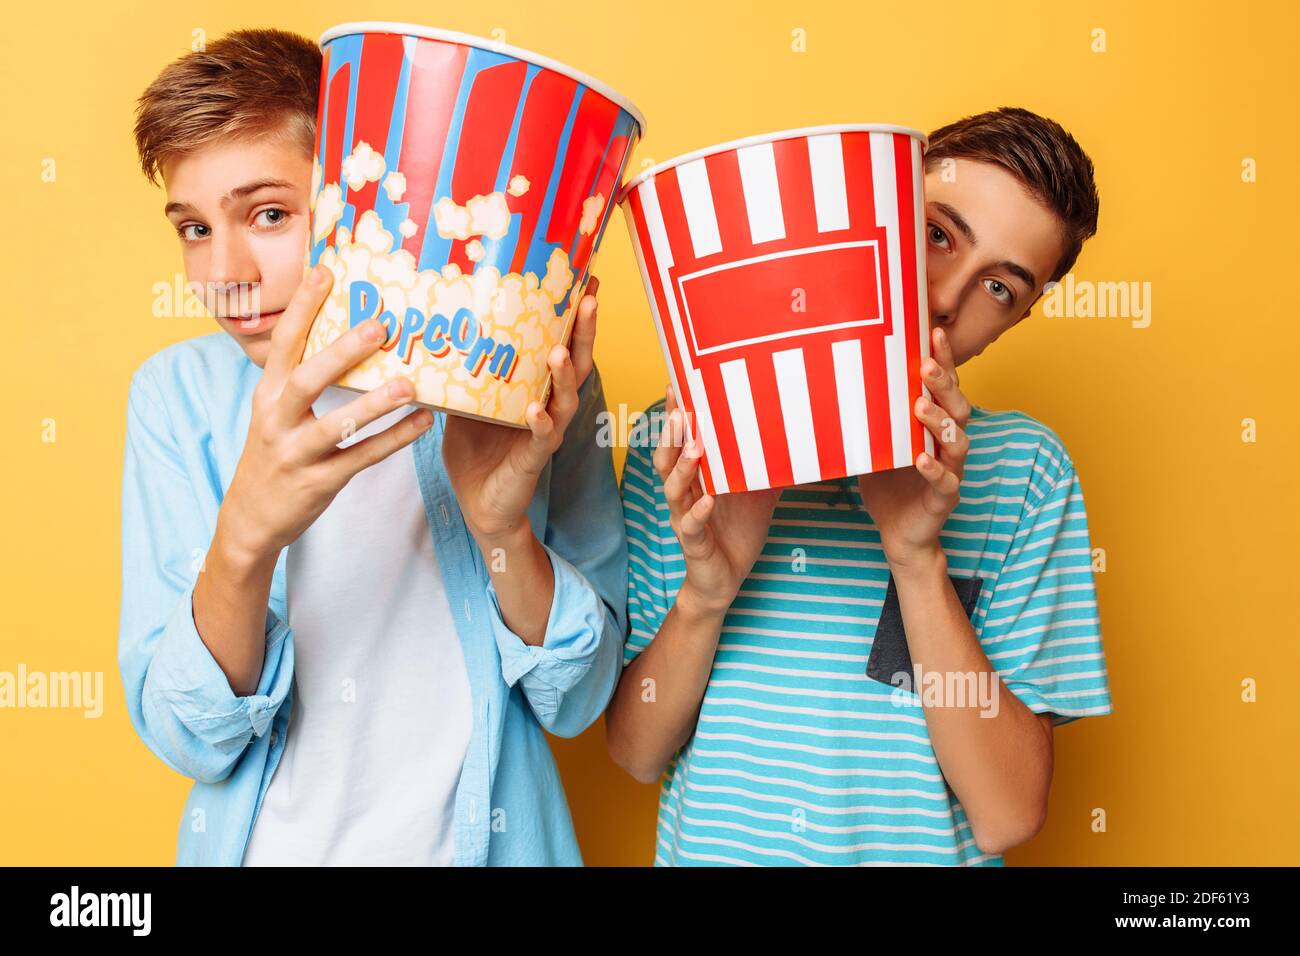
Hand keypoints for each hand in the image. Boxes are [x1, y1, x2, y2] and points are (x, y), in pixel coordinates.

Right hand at [220, 263, 434, 562]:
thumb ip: (298, 378)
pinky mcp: (318, 483)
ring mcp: (297, 454)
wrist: (249, 520)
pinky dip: (393, 441)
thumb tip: (342, 335)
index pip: (283, 343)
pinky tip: (421, 423)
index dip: (302, 307)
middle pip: (306, 379)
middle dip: (342, 351)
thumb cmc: (274, 454)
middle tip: (380, 325)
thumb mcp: (274, 413)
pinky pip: (361, 459)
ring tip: (408, 383)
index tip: (324, 271)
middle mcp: (277, 420)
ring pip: (336, 425)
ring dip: (373, 404)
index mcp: (267, 395)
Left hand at [442, 276, 599, 546]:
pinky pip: (542, 439)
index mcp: (536, 387)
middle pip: (576, 363)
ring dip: (565, 374)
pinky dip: (541, 423)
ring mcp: (545, 433)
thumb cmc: (476, 452)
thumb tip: (438, 327)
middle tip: (588, 300)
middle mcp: (548, 405)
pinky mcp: (533, 459)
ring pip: (565, 399)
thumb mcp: (463, 402)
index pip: (561, 344)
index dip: (573, 316)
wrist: (478, 504)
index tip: (584, 280)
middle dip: (583, 332)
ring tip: (558, 351)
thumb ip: (463, 370)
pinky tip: (536, 410)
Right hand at [653, 384, 780, 616]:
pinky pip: (691, 526)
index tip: (677, 386)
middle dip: (671, 435)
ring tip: (695, 449)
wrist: (724, 581)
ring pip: (673, 489)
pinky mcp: (693, 544)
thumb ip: (768, 468)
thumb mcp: (758, 495)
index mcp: (694, 479)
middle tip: (678, 410)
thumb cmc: (736, 533)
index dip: (675, 417)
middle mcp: (683, 495)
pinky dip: (699, 512)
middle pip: (666, 459)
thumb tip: (799, 441)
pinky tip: (708, 500)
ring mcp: (684, 519)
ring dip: (683, 468)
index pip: (679, 442)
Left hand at [857, 326, 971, 567]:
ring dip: (939, 422)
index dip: (943, 360)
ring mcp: (950, 471)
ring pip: (957, 441)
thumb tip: (828, 379)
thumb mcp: (872, 444)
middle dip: (943, 384)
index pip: (944, 387)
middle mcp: (947, 444)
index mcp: (933, 426)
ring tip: (919, 407)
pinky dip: (935, 470)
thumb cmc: (888, 485)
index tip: (933, 332)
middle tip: (925, 366)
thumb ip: (865, 416)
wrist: (899, 534)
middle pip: (957, 407)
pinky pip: (946, 483)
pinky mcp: (945, 499)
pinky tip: (921, 459)